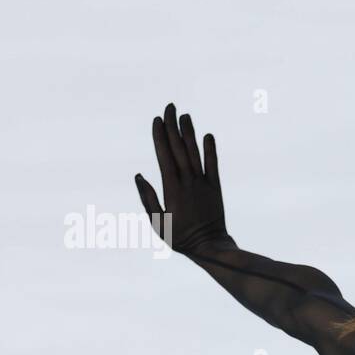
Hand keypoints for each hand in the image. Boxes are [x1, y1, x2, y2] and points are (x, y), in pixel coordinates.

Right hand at [133, 102, 227, 252]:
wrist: (211, 247)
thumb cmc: (180, 238)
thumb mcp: (157, 221)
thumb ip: (148, 198)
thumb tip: (138, 176)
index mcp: (172, 189)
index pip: (164, 156)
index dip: (160, 136)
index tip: (157, 119)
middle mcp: (188, 182)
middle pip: (179, 149)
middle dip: (173, 127)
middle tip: (170, 107)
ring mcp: (203, 184)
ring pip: (195, 153)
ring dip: (190, 133)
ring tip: (186, 116)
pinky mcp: (215, 188)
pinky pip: (213, 166)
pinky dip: (211, 151)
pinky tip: (208, 136)